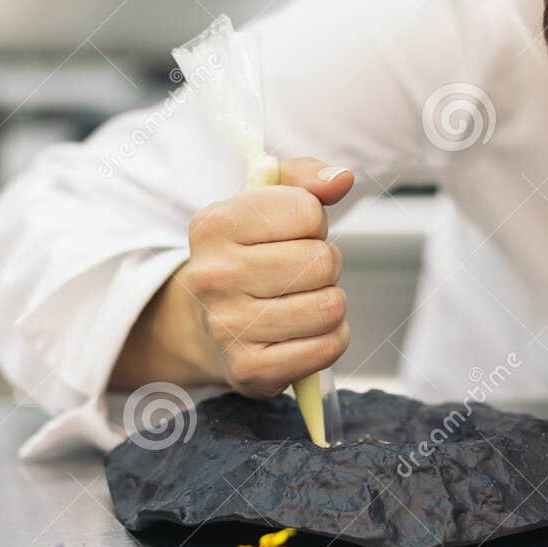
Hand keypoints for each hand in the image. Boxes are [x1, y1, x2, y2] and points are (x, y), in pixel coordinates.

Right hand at [112, 158, 354, 394]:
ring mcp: (228, 326)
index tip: (290, 235)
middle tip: (298, 274)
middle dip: (325, 266)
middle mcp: (213, 275)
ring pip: (330, 306)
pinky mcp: (250, 368)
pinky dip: (330, 338)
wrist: (207, 324)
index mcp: (214, 224)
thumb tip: (341, 179)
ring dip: (330, 303)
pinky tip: (305, 332)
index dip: (313, 223)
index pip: (306, 211)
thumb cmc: (248, 255)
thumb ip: (305, 177)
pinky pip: (328, 346)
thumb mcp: (264, 203)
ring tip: (301, 301)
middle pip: (321, 261)